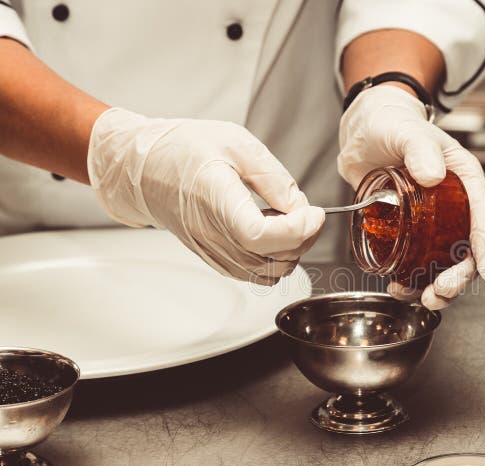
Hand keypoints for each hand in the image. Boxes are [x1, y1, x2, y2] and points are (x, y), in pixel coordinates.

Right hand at [87, 108, 324, 283]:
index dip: (299, 230)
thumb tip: (301, 206)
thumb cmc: (183, 149)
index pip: (262, 236)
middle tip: (307, 212)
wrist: (143, 167)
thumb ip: (274, 177)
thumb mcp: (237, 143)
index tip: (314, 213)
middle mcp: (211, 234)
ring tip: (284, 220)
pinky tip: (269, 232)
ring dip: (290, 251)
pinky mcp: (213, 259)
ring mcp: (211, 251)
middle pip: (272, 259)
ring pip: (267, 273)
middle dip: (303, 238)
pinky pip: (254, 274)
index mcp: (215, 199)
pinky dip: (273, 259)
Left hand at [338, 86, 484, 309]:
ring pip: (445, 263)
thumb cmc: (392, 124)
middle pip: (468, 252)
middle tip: (438, 292)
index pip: (484, 219)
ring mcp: (434, 222)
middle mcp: (455, 206)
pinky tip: (400, 286)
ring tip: (418, 297)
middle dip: (458, 278)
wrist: (365, 133)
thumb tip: (432, 174)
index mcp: (465, 180)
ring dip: (436, 286)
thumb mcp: (406, 130)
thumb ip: (418, 147)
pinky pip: (419, 262)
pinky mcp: (412, 232)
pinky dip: (413, 279)